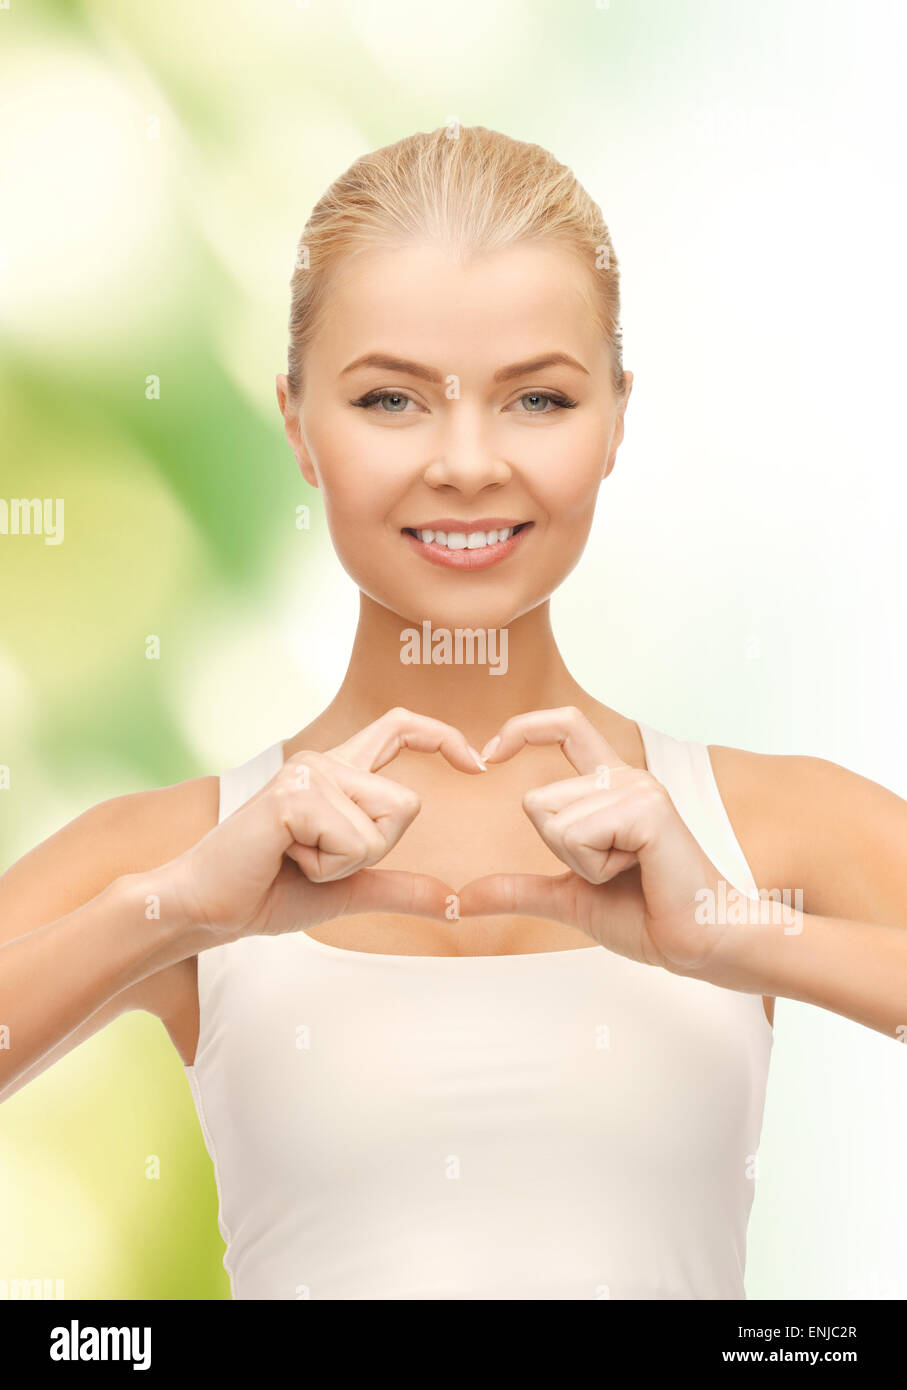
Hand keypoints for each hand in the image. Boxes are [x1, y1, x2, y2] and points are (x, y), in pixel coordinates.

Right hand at [152, 707, 481, 945]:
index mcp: (335, 773)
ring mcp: (308, 772)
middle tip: (314, 861)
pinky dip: (326, 869)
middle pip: (407, 805)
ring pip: (384, 824)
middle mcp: (323, 760)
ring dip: (346, 863)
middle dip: (375, 852)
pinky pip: (354, 841)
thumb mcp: (346, 889)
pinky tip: (283, 859)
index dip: (441, 736)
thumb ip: (400, 888)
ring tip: (294, 859)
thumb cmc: (266, 892)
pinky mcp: (294, 794)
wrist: (203, 908)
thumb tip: (455, 902)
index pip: (399, 728)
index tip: (478, 764)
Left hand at [457, 707, 734, 977]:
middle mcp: (625, 778)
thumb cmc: (647, 914)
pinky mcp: (646, 809)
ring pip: (553, 822)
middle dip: (559, 852)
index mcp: (611, 787)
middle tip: (612, 871)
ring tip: (629, 872)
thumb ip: (519, 890)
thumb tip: (464, 898)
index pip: (564, 726)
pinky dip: (595, 868)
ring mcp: (638, 789)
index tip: (488, 755)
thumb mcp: (569, 897)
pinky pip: (577, 835)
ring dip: (581, 864)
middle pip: (536, 802)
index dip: (522, 729)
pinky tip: (637, 871)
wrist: (698, 941)